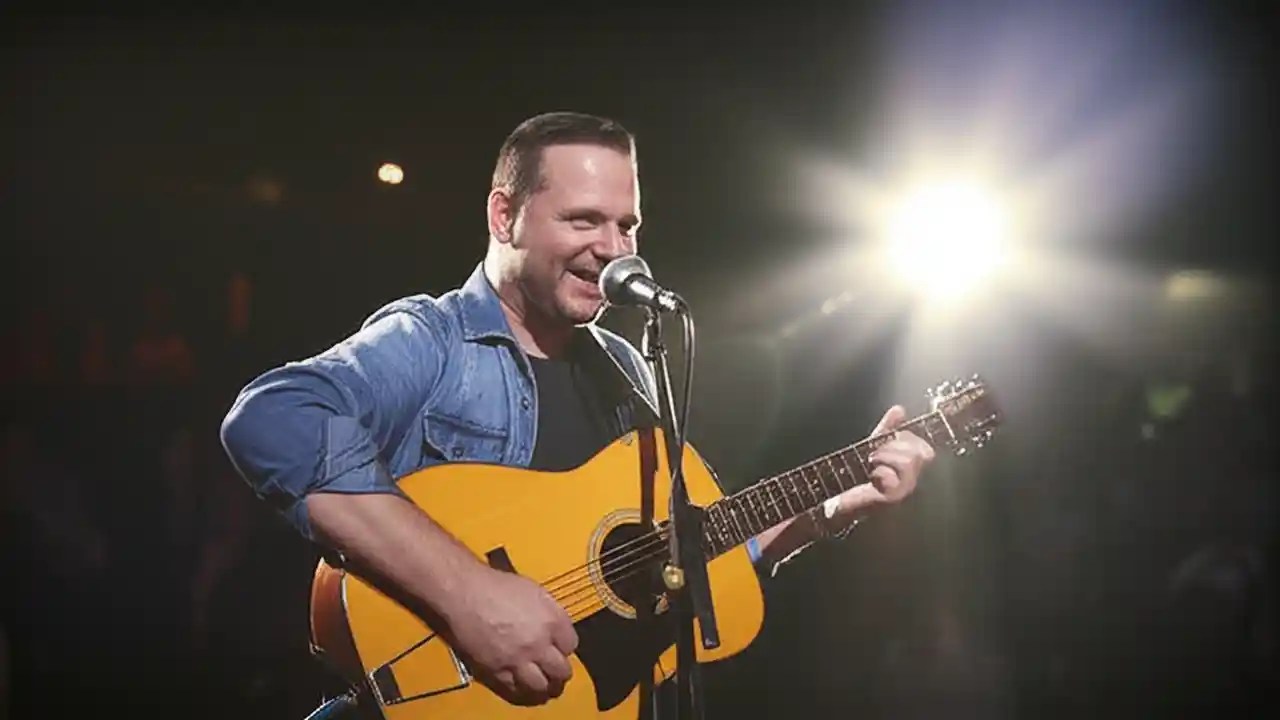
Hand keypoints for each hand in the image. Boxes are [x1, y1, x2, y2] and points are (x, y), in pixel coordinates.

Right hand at [441, 565, 578, 705]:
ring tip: (544, 684)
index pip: (571, 644)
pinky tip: (522, 684)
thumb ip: (550, 612)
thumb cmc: (497, 586)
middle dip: (560, 672)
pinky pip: (515, 688)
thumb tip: (555, 627)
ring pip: (541, 685)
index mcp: (552, 620)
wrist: (465, 593)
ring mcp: (518, 659)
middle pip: (561, 670)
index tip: (559, 647)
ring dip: (545, 686)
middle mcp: (539, 643)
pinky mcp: (497, 670)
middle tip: (557, 672)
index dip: (565, 647)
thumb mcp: (534, 591)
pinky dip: (522, 688)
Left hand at [863, 404, 934, 504]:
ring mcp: (908, 494)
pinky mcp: (895, 500)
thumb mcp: (874, 446)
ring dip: (885, 457)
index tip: (888, 444)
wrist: (839, 497)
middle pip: (921, 453)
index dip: (906, 439)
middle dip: (893, 448)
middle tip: (875, 457)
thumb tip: (899, 409)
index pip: (925, 448)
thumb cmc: (859, 474)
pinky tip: (872, 480)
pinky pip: (893, 476)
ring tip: (873, 466)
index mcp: (914, 469)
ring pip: (909, 461)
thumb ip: (887, 429)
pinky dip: (879, 472)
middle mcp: (916, 483)